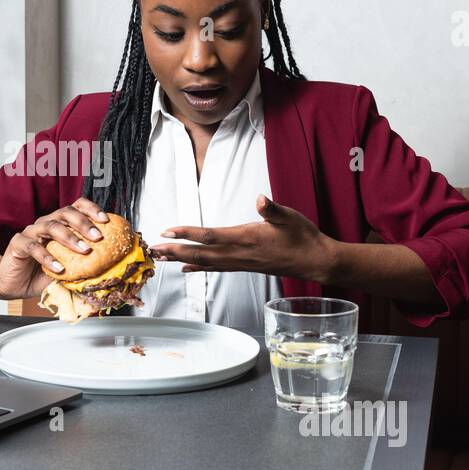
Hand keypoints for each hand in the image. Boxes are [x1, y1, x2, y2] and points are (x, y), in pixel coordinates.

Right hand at [0, 198, 109, 299]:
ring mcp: (31, 232)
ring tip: (84, 250)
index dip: (91, 210)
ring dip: (69, 237)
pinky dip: (47, 257)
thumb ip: (83, 265)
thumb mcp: (68, 269)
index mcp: (59, 224)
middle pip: (65, 213)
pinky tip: (59, 268)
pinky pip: (33, 247)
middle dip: (84, 223)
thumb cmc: (41, 274)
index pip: (76, 207)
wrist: (14, 283)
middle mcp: (46, 223)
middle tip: (98, 237)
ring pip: (51, 226)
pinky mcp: (18, 244)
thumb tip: (109, 269)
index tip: (106, 221)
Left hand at [146, 195, 336, 281]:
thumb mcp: (290, 217)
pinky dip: (198, 268)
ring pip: (205, 263)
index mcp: (246, 238)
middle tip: (153, 250)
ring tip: (162, 258)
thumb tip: (260, 200)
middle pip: (200, 254)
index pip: (210, 236)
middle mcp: (239, 253)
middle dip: (175, 251)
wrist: (315, 261)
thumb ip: (272, 209)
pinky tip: (186, 269)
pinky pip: (215, 268)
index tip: (168, 231)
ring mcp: (241, 262)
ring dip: (182, 260)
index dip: (187, 233)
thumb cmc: (303, 236)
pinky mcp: (244, 266)